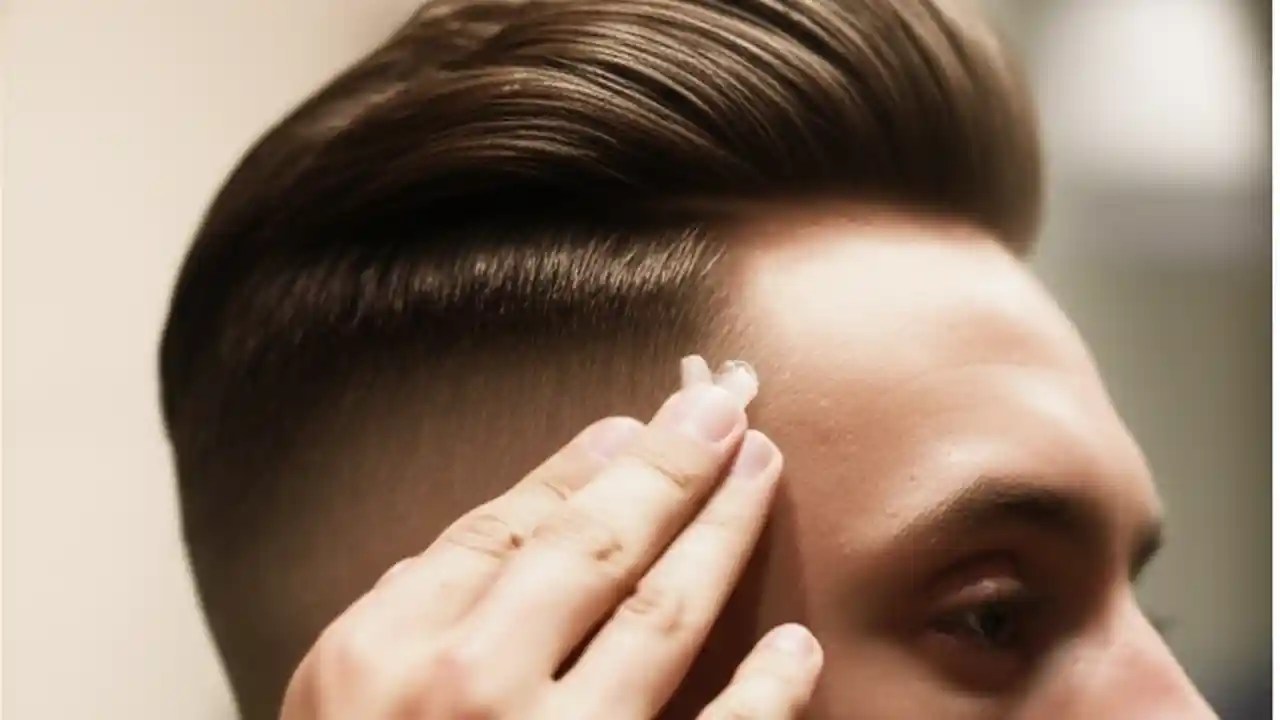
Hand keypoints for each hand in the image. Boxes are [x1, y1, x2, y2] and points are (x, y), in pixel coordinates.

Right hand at [280, 365, 821, 718]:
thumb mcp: (344, 691)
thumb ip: (426, 596)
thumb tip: (544, 499)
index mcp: (384, 649)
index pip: (507, 525)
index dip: (582, 466)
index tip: (636, 424)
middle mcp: (467, 690)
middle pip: (592, 546)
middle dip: (667, 466)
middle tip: (724, 409)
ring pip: (661, 614)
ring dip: (721, 533)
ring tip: (762, 472)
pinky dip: (766, 693)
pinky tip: (796, 648)